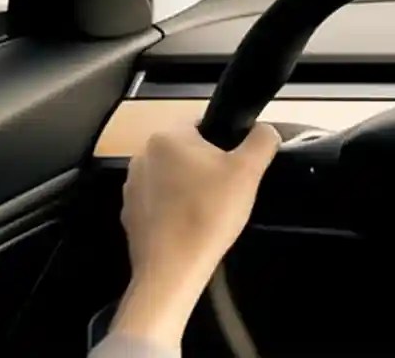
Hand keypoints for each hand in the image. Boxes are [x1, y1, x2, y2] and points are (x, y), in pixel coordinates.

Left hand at [110, 122, 279, 348]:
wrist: (172, 269)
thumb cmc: (210, 213)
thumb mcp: (248, 171)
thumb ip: (262, 140)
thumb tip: (265, 130)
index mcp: (167, 136)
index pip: (202, 124)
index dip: (224, 144)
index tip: (235, 169)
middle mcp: (141, 155)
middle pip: (186, 152)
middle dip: (206, 167)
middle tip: (226, 191)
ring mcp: (131, 186)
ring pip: (172, 177)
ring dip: (189, 187)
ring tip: (208, 212)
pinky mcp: (129, 213)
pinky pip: (159, 202)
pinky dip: (174, 209)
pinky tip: (189, 226)